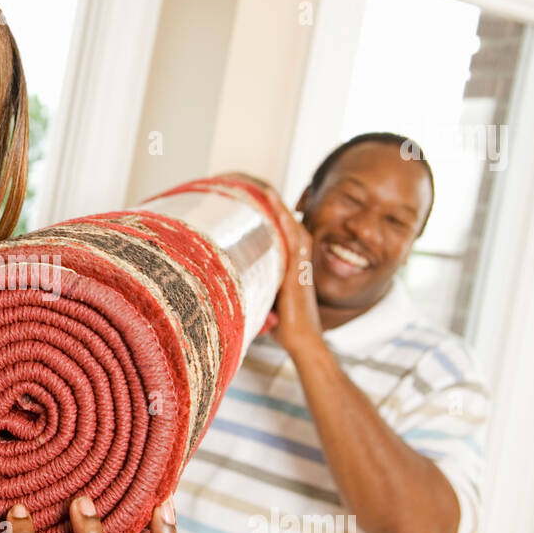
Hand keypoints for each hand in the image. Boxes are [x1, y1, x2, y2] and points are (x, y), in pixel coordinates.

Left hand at [227, 176, 322, 353]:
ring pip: (293, 231)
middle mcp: (298, 265)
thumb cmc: (286, 328)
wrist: (302, 342)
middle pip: (290, 228)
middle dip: (277, 209)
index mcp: (291, 270)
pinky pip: (296, 244)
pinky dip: (289, 226)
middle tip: (263, 190)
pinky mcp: (299, 275)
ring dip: (281, 211)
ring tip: (268, 193)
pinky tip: (281, 213)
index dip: (274, 220)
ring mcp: (301, 268)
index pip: (284, 238)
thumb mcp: (268, 303)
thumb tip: (231, 288)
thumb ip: (256, 290)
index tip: (261, 205)